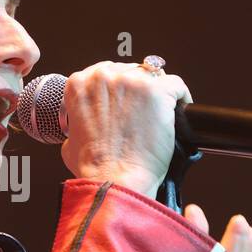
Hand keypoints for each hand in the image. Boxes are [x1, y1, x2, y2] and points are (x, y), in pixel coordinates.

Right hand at [60, 61, 191, 198]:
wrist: (115, 180)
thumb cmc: (96, 168)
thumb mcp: (71, 144)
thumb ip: (78, 126)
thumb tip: (84, 129)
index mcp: (80, 85)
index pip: (105, 73)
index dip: (118, 89)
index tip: (125, 100)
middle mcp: (103, 77)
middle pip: (129, 71)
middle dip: (137, 91)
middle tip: (142, 112)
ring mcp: (132, 81)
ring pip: (153, 75)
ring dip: (157, 92)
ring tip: (161, 112)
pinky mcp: (157, 90)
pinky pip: (176, 84)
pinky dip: (180, 96)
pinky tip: (178, 110)